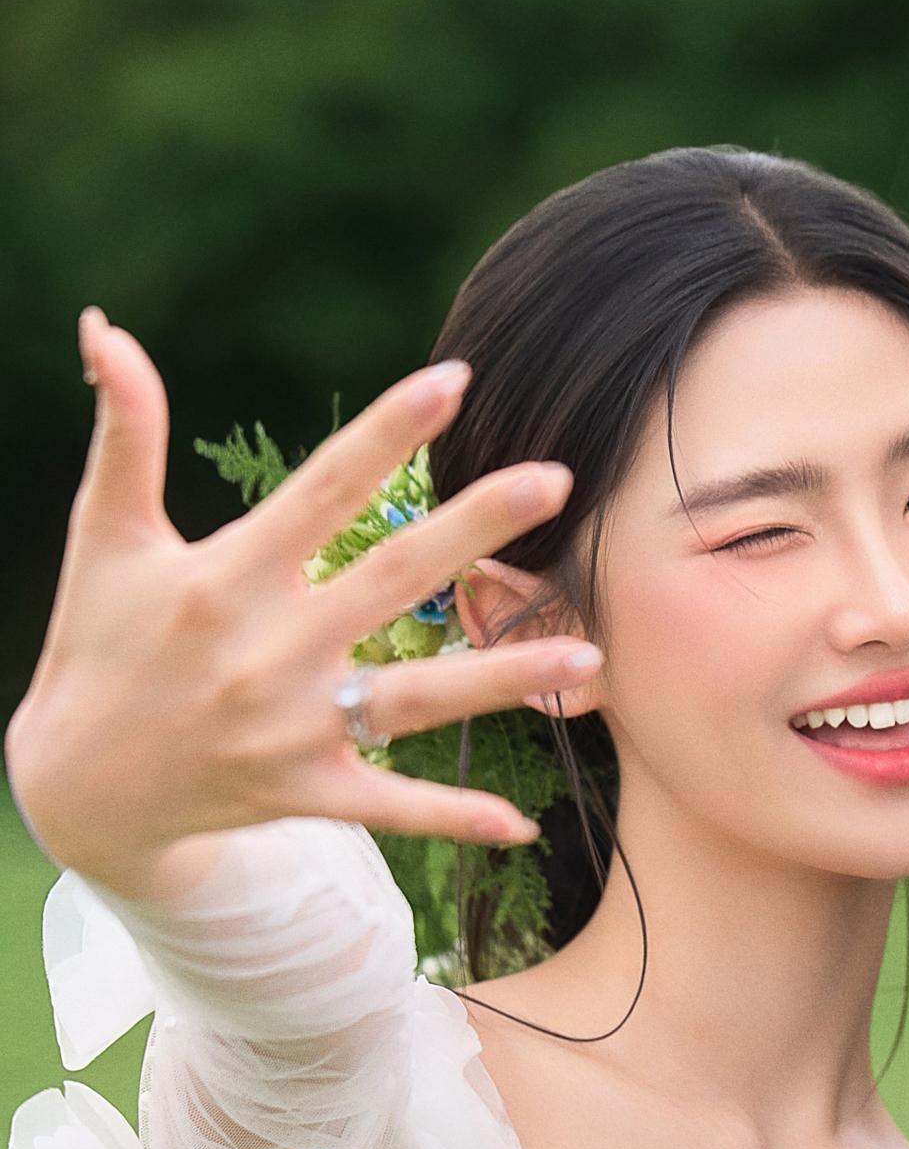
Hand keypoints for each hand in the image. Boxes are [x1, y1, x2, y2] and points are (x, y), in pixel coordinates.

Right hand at [4, 309, 596, 899]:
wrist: (78, 787)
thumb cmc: (101, 641)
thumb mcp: (105, 534)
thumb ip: (125, 429)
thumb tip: (100, 325)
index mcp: (225, 576)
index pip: (322, 489)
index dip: (385, 432)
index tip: (453, 378)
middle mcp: (267, 649)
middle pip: (393, 577)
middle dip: (477, 527)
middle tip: (557, 478)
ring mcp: (290, 727)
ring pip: (415, 698)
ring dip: (503, 677)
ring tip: (590, 653)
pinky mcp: (303, 791)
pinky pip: (390, 805)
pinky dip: (452, 818)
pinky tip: (522, 823)